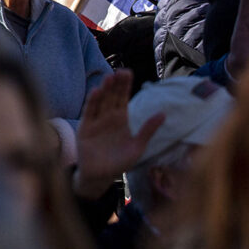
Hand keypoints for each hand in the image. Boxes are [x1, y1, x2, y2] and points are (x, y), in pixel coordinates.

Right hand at [74, 70, 164, 198]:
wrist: (101, 177)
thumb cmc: (120, 162)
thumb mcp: (138, 146)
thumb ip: (148, 130)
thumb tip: (163, 114)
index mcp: (121, 118)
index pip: (123, 97)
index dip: (125, 85)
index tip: (128, 73)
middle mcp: (108, 116)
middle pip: (112, 96)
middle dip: (116, 84)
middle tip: (120, 72)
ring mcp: (96, 121)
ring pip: (100, 101)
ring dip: (104, 90)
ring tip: (109, 78)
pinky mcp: (85, 128)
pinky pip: (89, 113)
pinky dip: (92, 103)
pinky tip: (96, 92)